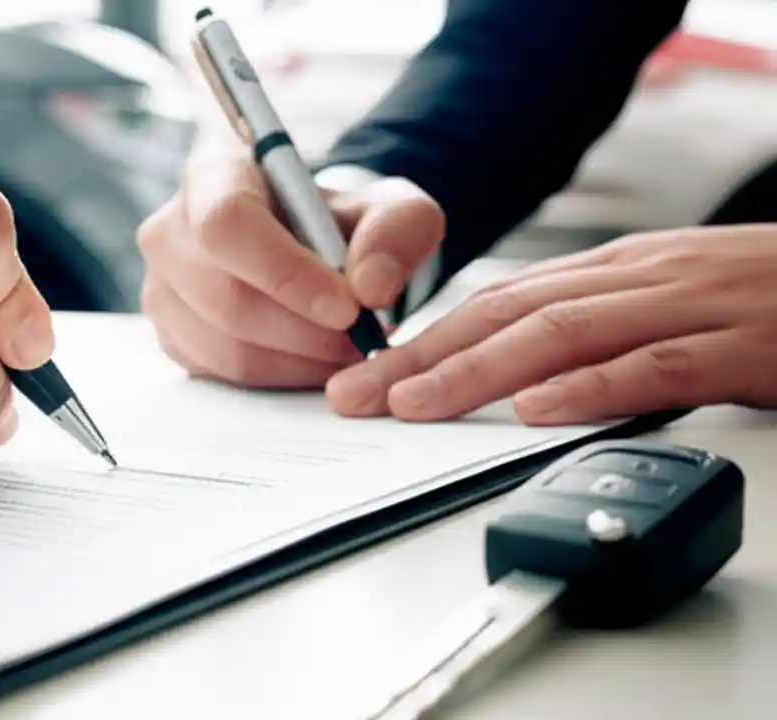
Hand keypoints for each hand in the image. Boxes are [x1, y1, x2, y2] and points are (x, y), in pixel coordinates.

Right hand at [137, 146, 443, 387]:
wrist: (313, 251)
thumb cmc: (342, 223)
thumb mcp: (392, 208)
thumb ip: (398, 230)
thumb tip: (370, 285)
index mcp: (214, 174)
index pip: (227, 223)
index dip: (284, 271)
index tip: (347, 307)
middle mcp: (170, 229)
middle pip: (225, 296)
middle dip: (304, 330)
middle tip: (360, 338)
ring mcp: (162, 287)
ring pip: (225, 345)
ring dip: (298, 360)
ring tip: (345, 348)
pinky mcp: (171, 336)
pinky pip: (223, 373)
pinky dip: (280, 376)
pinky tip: (313, 358)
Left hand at [328, 225, 776, 422]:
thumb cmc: (764, 294)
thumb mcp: (666, 299)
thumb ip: (598, 327)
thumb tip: (519, 371)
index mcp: (617, 269)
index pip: (501, 300)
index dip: (427, 336)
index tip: (370, 373)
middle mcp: (639, 278)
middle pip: (510, 313)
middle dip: (424, 356)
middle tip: (359, 395)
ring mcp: (688, 305)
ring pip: (562, 334)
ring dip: (478, 372)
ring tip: (415, 403)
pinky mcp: (740, 343)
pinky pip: (655, 366)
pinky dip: (589, 388)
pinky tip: (534, 410)